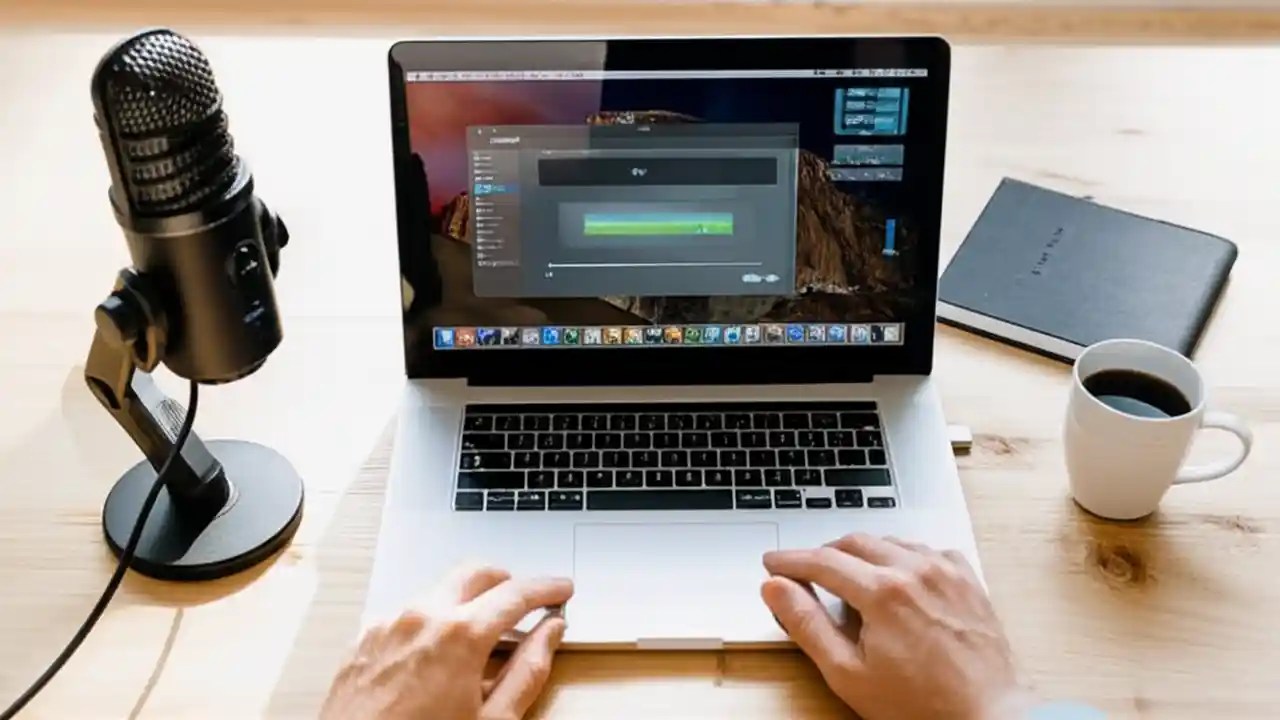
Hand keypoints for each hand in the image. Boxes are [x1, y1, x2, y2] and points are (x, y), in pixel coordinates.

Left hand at [321, 565, 573, 719]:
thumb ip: (527, 671)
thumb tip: (549, 634)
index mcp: (459, 636)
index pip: (516, 593)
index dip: (546, 588)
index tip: (561, 589)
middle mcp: (421, 617)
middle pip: (476, 573)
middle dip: (507, 582)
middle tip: (527, 603)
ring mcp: (389, 624)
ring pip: (440, 589)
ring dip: (469, 600)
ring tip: (484, 636)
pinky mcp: (366, 637)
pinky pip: (410, 612)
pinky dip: (435, 618)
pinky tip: (442, 652)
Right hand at [762, 535, 1031, 719]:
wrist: (987, 718)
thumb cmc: (921, 706)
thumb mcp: (848, 673)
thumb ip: (807, 625)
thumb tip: (776, 588)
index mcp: (882, 591)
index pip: (822, 561)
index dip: (790, 560)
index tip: (773, 563)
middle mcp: (915, 570)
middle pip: (854, 543)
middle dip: (823, 554)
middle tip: (805, 571)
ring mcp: (946, 572)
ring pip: (890, 542)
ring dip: (862, 552)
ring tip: (849, 578)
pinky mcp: (967, 580)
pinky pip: (928, 550)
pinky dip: (904, 556)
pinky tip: (899, 577)